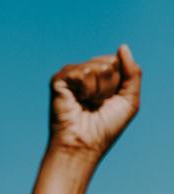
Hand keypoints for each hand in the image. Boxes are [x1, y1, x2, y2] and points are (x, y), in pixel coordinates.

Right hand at [30, 46, 140, 193]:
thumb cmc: (104, 129)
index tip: (108, 102)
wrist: (83, 146)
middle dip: (109, 86)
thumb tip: (122, 46)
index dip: (119, 83)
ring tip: (87, 105)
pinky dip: (86, 90)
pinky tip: (78, 101)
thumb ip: (133, 72)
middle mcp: (85, 73)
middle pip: (110, 62)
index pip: (118, 61)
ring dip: (98, 91)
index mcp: (101, 76)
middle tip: (97, 105)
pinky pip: (83, 72)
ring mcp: (71, 75)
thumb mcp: (129, 100)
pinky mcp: (59, 80)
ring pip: (98, 66)